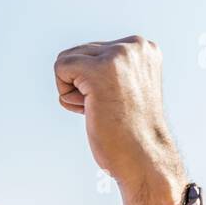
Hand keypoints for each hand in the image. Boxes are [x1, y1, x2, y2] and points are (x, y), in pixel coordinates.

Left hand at [53, 35, 184, 204]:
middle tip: (107, 109)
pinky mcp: (99, 70)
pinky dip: (66, 95)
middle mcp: (134, 45)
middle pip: (77, 54)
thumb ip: (107, 68)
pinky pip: (60, 68)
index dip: (92, 82)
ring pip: (66, 61)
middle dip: (82, 85)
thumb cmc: (130, 131)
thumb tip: (70, 64)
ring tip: (101, 110)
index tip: (115, 102)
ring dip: (73, 91)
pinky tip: (89, 110)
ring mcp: (118, 56)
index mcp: (143, 47)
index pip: (93, 51)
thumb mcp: (126, 87)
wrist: (145, 158)